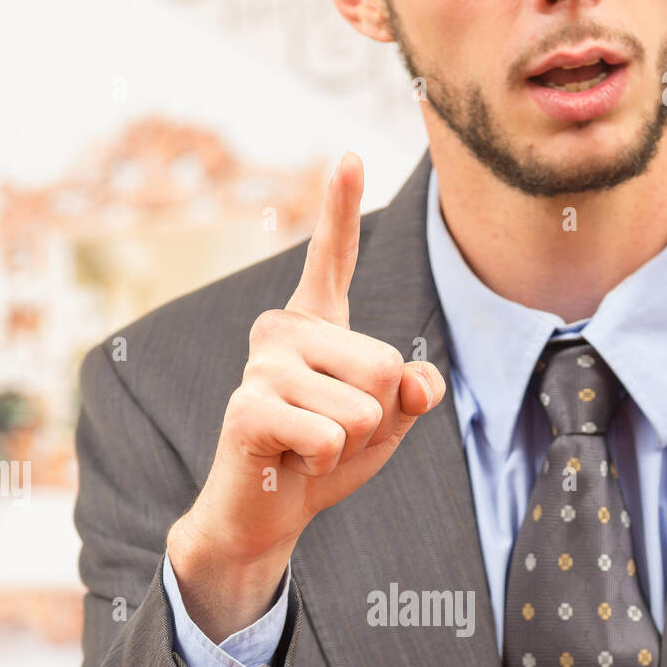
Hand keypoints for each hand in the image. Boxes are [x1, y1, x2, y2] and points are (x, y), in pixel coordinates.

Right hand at [167, 150, 445, 640]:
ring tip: (311, 446)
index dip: (339, 209)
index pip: (334, 259)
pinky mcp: (247, 408)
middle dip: (378, 418)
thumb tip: (418, 383)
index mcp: (315, 324)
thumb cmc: (324, 458)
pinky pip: (330, 437)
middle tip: (331, 432)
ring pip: (363, 408)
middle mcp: (282, 330)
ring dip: (351, 445)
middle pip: (385, 366)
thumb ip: (414, 394)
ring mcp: (261, 366)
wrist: (266, 512)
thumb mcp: (387, 424)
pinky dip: (326, 463)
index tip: (348, 154)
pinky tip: (291, 460)